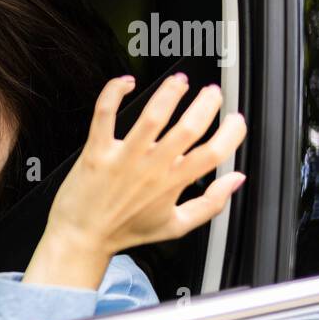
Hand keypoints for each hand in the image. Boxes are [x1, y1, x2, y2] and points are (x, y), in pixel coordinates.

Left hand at [25, 73, 246, 288]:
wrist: (81, 237)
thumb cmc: (125, 230)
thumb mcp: (176, 226)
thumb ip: (211, 204)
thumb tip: (237, 179)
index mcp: (173, 184)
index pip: (213, 154)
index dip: (232, 133)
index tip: (236, 120)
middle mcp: (151, 169)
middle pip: (188, 129)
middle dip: (207, 104)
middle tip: (212, 92)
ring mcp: (123, 158)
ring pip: (152, 117)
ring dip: (170, 93)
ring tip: (179, 82)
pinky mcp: (96, 152)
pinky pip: (105, 115)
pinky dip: (115, 93)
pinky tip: (126, 83)